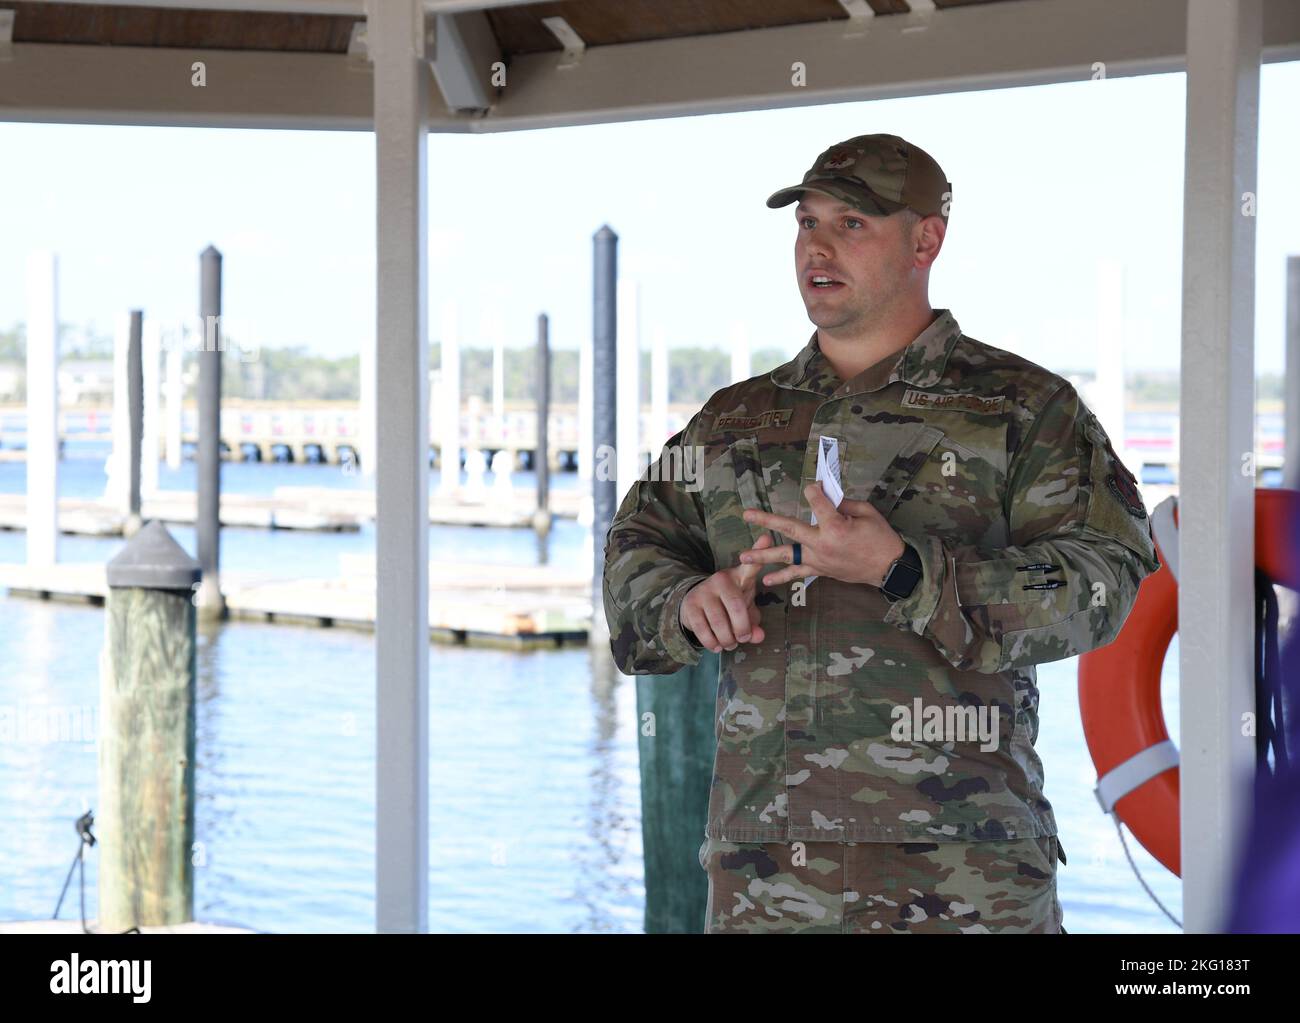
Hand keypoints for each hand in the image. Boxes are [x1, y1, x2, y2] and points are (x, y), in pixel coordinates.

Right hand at [680, 534, 775, 652]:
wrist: (696, 604)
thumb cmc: (728, 604)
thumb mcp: (745, 610)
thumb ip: (754, 623)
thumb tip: (758, 637)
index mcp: (740, 576)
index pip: (751, 565)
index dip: (759, 551)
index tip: (767, 537)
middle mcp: (721, 580)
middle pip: (737, 607)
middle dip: (742, 629)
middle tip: (743, 638)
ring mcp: (704, 591)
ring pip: (719, 622)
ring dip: (727, 639)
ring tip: (730, 644)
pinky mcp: (690, 604)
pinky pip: (703, 629)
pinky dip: (712, 643)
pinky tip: (716, 646)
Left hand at [739, 484, 905, 587]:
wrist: (889, 568)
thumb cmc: (881, 537)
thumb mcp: (867, 512)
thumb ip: (842, 503)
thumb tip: (823, 495)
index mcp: (835, 526)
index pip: (816, 502)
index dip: (814, 491)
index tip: (813, 486)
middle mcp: (822, 544)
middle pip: (789, 528)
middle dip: (766, 520)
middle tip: (746, 514)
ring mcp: (819, 559)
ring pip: (786, 556)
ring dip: (763, 556)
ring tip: (743, 557)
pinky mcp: (820, 570)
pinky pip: (797, 574)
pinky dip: (782, 578)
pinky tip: (765, 581)